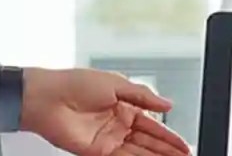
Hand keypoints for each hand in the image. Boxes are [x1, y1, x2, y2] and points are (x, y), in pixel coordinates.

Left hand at [20, 68, 190, 155]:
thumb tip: (167, 104)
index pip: (153, 125)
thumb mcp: (117, 83)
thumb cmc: (75, 83)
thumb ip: (143, 96)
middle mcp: (118, 125)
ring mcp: (109, 140)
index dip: (169, 136)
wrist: (47, 97)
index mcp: (125, 106)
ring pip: (139, 153)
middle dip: (168, 151)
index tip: (184, 145)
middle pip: (149, 142)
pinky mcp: (97, 152)